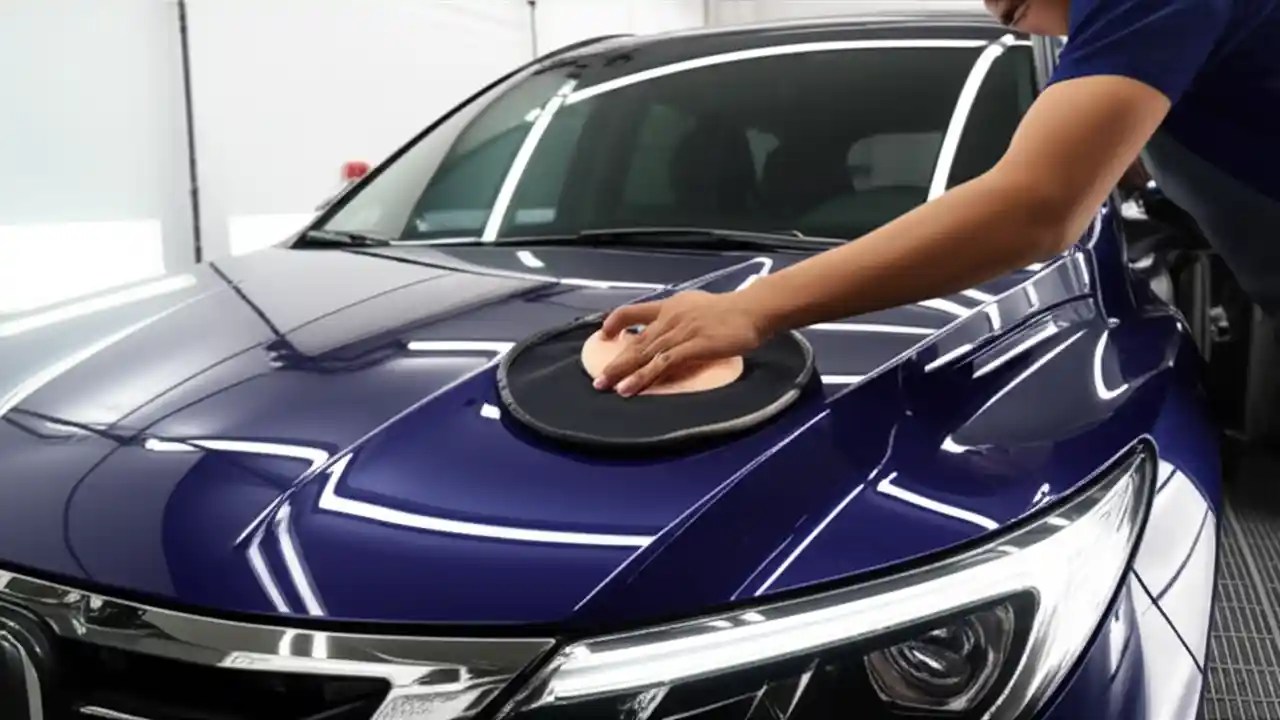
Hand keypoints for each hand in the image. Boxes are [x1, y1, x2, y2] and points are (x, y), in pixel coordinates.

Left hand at [593, 290, 768, 396]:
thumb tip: (674, 332)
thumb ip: (683, 318)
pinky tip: (631, 388)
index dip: (616, 322)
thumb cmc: (733, 312)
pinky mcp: (692, 346)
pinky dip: (643, 377)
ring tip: (606, 386)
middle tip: (597, 378)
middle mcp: (670, 318)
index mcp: (671, 306)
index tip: (603, 335)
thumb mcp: (700, 307)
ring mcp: (681, 332)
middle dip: (615, 361)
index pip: (635, 310)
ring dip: (623, 372)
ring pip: (645, 354)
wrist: (753, 310)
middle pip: (636, 341)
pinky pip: (662, 364)